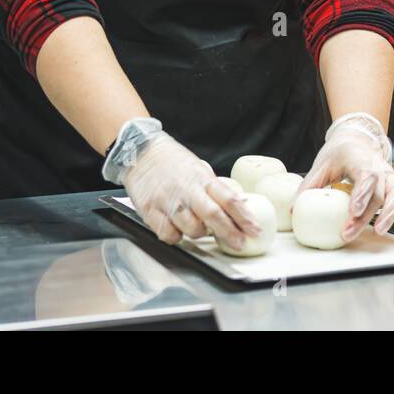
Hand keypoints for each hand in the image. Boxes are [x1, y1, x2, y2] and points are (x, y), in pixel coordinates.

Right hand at [123, 134, 261, 250]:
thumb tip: (237, 206)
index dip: (244, 216)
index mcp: (201, 177)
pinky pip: (169, 234)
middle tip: (239, 243)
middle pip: (213, 216)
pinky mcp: (150, 210)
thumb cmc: (171, 161)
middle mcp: (186, 189)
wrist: (140, 151)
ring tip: (200, 228)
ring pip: (192, 229)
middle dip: (230, 233)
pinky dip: (176, 236)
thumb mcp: (198, 168)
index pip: (228, 199)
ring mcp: (167, 200)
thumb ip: (213, 188)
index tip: (254, 229)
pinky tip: (177, 228)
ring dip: (200, 234)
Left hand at [298, 119, 393, 240]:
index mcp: (359, 160)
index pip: (364, 177)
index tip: (353, 212)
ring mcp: (389, 175)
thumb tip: (293, 211)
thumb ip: (309, 187)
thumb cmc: (337, 153)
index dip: (361, 195)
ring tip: (381, 231)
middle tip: (350, 232)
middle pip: (378, 193)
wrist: (356, 138)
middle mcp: (378, 168)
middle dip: (366, 214)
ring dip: (391, 214)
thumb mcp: (321, 165)